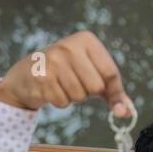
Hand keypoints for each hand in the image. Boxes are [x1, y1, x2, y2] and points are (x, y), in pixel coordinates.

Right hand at [0, 30, 134, 117]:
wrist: (26, 74)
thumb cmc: (66, 73)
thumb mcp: (91, 74)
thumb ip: (112, 92)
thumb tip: (126, 111)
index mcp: (86, 40)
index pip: (111, 73)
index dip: (116, 93)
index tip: (119, 108)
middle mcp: (69, 46)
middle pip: (96, 87)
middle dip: (89, 93)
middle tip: (75, 83)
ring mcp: (53, 61)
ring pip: (80, 96)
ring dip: (73, 97)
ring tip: (61, 83)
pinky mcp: (41, 78)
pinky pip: (63, 102)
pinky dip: (60, 101)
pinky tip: (50, 88)